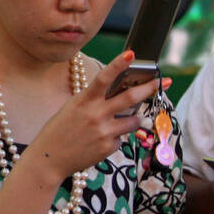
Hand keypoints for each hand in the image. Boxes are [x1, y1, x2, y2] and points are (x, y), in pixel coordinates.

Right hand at [25, 50, 171, 182]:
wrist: (49, 158)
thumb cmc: (60, 130)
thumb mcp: (73, 108)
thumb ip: (95, 101)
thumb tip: (122, 95)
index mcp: (84, 100)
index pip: (104, 78)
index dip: (118, 64)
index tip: (132, 54)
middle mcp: (96, 114)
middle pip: (130, 98)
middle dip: (149, 88)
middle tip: (164, 81)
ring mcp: (103, 132)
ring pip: (134, 121)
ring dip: (135, 119)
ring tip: (123, 122)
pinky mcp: (108, 147)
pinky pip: (122, 139)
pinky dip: (115, 138)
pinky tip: (99, 141)